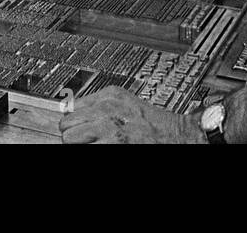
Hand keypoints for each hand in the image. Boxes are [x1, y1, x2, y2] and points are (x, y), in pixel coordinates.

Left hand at [59, 87, 202, 143]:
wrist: (180, 135)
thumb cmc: (154, 122)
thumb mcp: (125, 101)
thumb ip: (100, 104)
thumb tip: (72, 111)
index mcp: (108, 96)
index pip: (70, 107)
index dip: (74, 122)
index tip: (76, 128)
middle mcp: (106, 110)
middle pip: (66, 125)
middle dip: (73, 135)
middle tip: (86, 141)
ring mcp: (108, 129)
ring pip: (70, 139)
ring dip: (78, 145)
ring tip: (93, 146)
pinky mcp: (112, 145)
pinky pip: (86, 150)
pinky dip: (89, 150)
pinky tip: (101, 148)